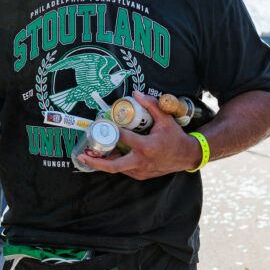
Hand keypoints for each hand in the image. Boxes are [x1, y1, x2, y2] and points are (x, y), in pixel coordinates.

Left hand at [81, 91, 201, 179]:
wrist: (187, 156)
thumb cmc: (175, 137)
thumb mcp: (166, 119)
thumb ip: (151, 105)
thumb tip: (135, 93)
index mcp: (147, 147)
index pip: (124, 138)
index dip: (112, 131)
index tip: (101, 124)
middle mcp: (141, 161)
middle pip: (114, 166)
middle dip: (96, 162)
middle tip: (82, 154)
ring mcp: (140, 171)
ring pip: (117, 168)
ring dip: (103, 162)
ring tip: (89, 153)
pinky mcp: (141, 175)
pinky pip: (124, 170)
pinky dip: (114, 163)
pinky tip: (106, 155)